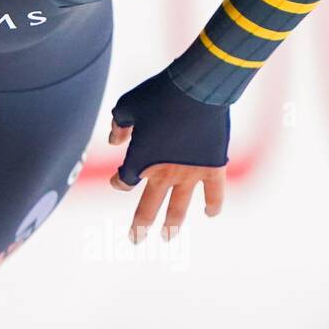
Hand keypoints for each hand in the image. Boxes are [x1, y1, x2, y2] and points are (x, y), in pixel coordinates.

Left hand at [107, 69, 229, 242]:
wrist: (195, 90)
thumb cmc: (157, 95)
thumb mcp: (126, 105)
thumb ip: (118, 126)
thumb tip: (114, 141)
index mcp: (139, 161)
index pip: (124, 183)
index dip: (118, 183)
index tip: (118, 180)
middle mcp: (162, 173)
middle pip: (147, 206)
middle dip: (140, 225)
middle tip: (136, 239)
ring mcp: (189, 173)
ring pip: (179, 206)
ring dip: (173, 224)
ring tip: (169, 238)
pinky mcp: (212, 167)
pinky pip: (214, 192)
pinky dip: (213, 204)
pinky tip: (210, 214)